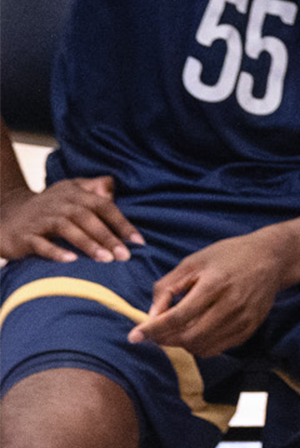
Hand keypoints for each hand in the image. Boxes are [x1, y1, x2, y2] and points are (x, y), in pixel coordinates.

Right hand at [0, 176, 142, 263]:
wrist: (6, 216)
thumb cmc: (48, 207)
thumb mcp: (69, 191)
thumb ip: (92, 188)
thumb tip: (113, 187)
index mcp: (73, 194)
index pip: (103, 205)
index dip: (121, 222)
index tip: (138, 241)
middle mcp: (58, 204)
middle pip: (87, 217)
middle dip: (108, 236)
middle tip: (124, 255)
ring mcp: (40, 219)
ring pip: (67, 229)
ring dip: (88, 244)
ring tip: (106, 259)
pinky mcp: (25, 236)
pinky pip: (41, 244)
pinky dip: (56, 251)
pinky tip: (71, 260)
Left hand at [129, 230, 290, 355]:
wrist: (272, 258)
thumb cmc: (228, 256)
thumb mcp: (194, 262)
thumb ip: (168, 287)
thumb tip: (151, 316)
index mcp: (215, 284)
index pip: (178, 316)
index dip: (153, 329)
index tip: (134, 336)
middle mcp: (232, 304)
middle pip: (189, 336)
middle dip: (165, 339)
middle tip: (154, 334)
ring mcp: (243, 319)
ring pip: (202, 346)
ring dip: (181, 344)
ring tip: (176, 330)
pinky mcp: (250, 328)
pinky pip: (218, 348)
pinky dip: (200, 345)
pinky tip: (196, 331)